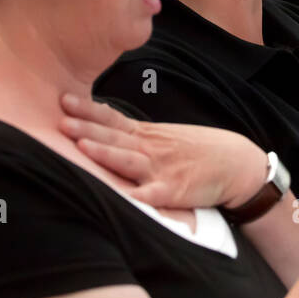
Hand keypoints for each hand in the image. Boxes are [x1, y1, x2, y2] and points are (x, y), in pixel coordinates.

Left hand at [59, 93, 268, 208]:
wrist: (236, 164)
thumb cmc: (196, 151)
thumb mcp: (164, 137)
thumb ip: (134, 136)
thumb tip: (99, 128)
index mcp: (146, 134)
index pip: (112, 119)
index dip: (88, 110)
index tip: (64, 100)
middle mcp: (150, 148)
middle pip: (113, 137)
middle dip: (87, 128)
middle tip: (62, 120)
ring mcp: (161, 169)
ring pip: (128, 160)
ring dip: (106, 153)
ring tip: (83, 147)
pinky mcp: (173, 192)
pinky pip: (152, 196)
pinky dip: (137, 197)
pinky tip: (122, 198)